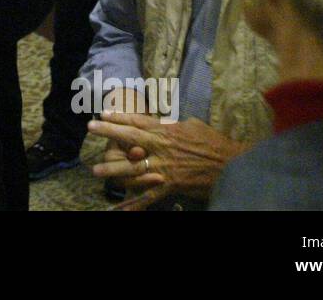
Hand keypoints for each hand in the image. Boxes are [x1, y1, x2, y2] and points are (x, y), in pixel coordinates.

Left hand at [88, 111, 247, 204]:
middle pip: (130, 138)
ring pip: (134, 168)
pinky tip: (120, 209)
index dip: (119, 117)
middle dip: (109, 133)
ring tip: (97, 170)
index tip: (102, 114)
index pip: (138, 121)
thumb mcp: (193, 126)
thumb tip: (162, 121)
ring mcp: (164, 167)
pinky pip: (149, 196)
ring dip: (114, 169)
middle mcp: (162, 147)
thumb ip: (174, 124)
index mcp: (167, 131)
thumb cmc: (213, 144)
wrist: (231, 165)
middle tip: (91, 128)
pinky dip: (134, 204)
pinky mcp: (170, 185)